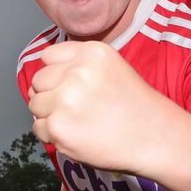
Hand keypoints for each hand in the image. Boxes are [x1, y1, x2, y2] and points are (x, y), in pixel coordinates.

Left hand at [28, 41, 175, 177]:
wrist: (155, 137)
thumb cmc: (132, 105)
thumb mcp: (111, 68)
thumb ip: (75, 65)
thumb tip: (36, 83)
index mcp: (91, 52)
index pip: (48, 57)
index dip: (57, 74)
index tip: (72, 87)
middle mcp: (77, 72)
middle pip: (38, 81)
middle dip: (51, 95)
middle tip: (77, 109)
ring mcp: (65, 99)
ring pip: (35, 104)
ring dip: (50, 115)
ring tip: (79, 121)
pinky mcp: (58, 126)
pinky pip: (38, 127)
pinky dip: (52, 134)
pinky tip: (77, 134)